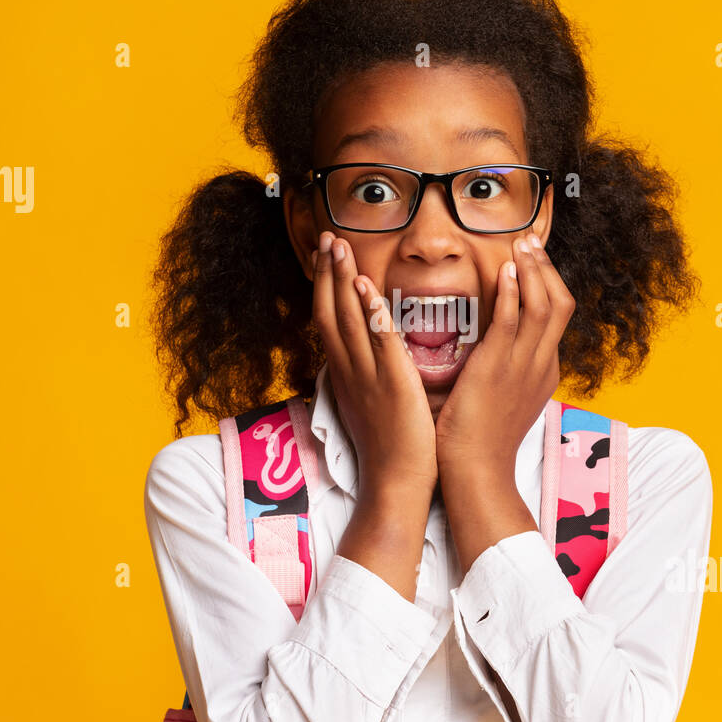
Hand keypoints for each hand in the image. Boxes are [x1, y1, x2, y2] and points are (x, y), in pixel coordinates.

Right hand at [311, 231, 437, 497]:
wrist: (395, 484)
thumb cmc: (390, 448)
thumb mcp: (370, 404)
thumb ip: (368, 373)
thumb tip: (367, 349)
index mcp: (346, 375)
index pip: (328, 320)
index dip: (325, 285)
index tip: (325, 254)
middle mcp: (350, 371)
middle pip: (330, 312)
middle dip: (327, 272)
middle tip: (326, 236)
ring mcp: (368, 377)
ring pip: (347, 320)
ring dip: (341, 281)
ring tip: (339, 247)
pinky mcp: (392, 385)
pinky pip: (377, 343)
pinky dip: (369, 313)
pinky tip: (366, 287)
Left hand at [435, 233, 575, 482]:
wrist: (477, 471)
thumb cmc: (481, 439)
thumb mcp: (505, 398)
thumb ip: (506, 369)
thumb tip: (494, 348)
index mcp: (544, 370)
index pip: (557, 316)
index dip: (547, 282)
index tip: (531, 260)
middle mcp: (541, 364)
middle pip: (560, 303)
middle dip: (547, 268)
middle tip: (531, 241)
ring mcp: (524, 365)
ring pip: (543, 305)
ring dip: (534, 270)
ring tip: (522, 245)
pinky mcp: (499, 368)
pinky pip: (513, 320)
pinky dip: (513, 292)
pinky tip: (506, 271)